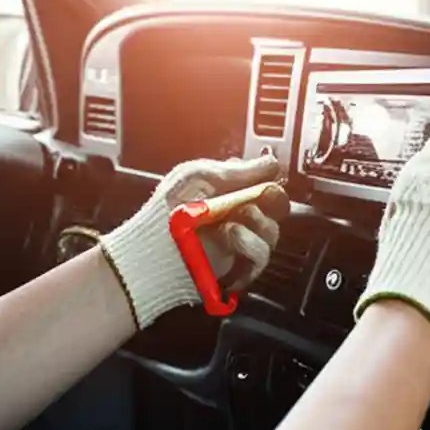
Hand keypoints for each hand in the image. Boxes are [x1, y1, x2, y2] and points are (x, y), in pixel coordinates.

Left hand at [100, 156, 288, 328]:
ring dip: (257, 221)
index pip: (264, 181)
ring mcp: (240, 242)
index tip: (266, 175)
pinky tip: (230, 237)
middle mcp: (237, 215)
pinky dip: (250, 244)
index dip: (268, 178)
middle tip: (257, 197)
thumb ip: (238, 170)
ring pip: (272, 230)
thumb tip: (272, 163)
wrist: (152, 249)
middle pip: (277, 206)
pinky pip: (262, 255)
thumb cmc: (167, 209)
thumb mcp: (200, 176)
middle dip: (271, 199)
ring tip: (231, 221)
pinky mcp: (239, 266)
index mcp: (228, 191)